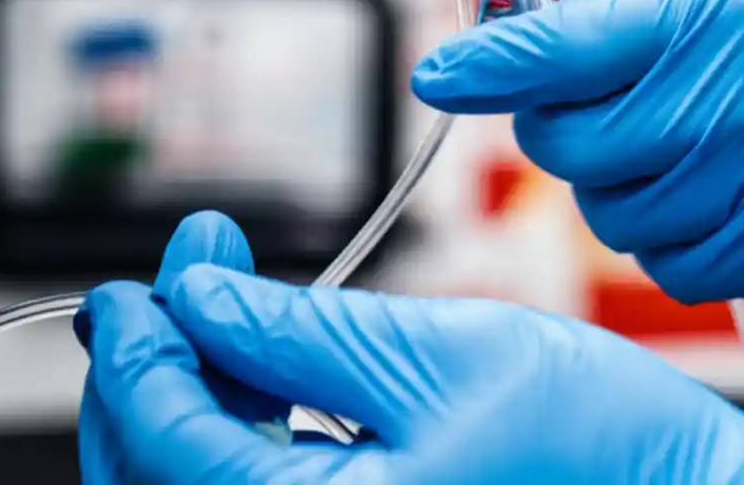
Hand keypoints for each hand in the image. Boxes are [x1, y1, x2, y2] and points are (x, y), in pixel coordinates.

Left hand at [76, 212, 743, 483]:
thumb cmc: (607, 449)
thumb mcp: (442, 358)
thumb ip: (299, 334)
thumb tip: (197, 298)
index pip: (166, 440)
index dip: (136, 347)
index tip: (139, 279)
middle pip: (168, 477)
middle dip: (159, 370)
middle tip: (182, 277)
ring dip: (204, 391)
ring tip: (227, 299)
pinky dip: (255, 428)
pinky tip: (276, 366)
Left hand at [412, 0, 743, 301]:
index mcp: (726, 6)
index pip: (561, 47)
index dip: (485, 62)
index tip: (441, 74)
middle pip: (571, 144)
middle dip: (553, 119)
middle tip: (582, 89)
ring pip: (613, 216)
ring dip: (609, 179)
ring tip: (662, 133)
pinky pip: (674, 269)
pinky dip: (661, 234)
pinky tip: (698, 186)